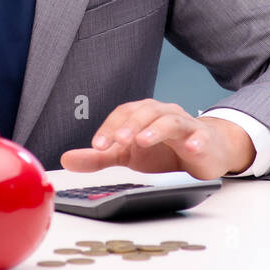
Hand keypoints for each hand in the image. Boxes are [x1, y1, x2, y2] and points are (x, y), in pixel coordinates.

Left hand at [59, 99, 255, 180]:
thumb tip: (67, 159)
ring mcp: (184, 124)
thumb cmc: (164, 151)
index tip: (98, 146)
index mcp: (142, 115)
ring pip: (170, 120)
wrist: (203, 152)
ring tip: (143, 140)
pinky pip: (200, 136)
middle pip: (145, 111)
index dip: (110, 128)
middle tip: (119, 141)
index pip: (123, 114)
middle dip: (130, 125)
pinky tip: (190, 147)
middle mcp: (162, 114)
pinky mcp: (203, 139)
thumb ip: (99, 157)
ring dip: (156, 129)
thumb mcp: (128, 155)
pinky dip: (195, 140)